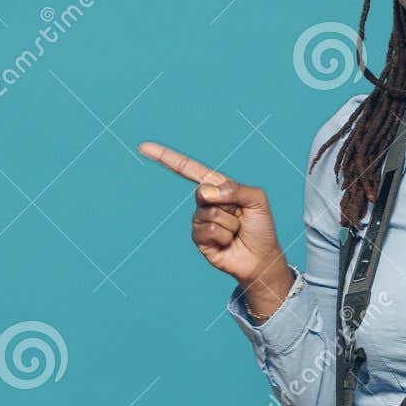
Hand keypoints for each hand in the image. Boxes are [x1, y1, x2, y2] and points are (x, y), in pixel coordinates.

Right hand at [137, 140, 293, 314]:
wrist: (260, 258)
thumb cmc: (261, 227)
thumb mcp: (257, 199)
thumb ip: (236, 189)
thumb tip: (205, 192)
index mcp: (217, 186)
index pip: (188, 169)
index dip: (166, 158)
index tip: (144, 148)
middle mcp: (205, 202)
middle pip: (202, 193)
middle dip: (227, 204)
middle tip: (239, 215)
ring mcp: (200, 220)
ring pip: (209, 214)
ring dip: (229, 224)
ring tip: (236, 231)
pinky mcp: (198, 239)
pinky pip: (206, 230)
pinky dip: (223, 236)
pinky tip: (228, 241)